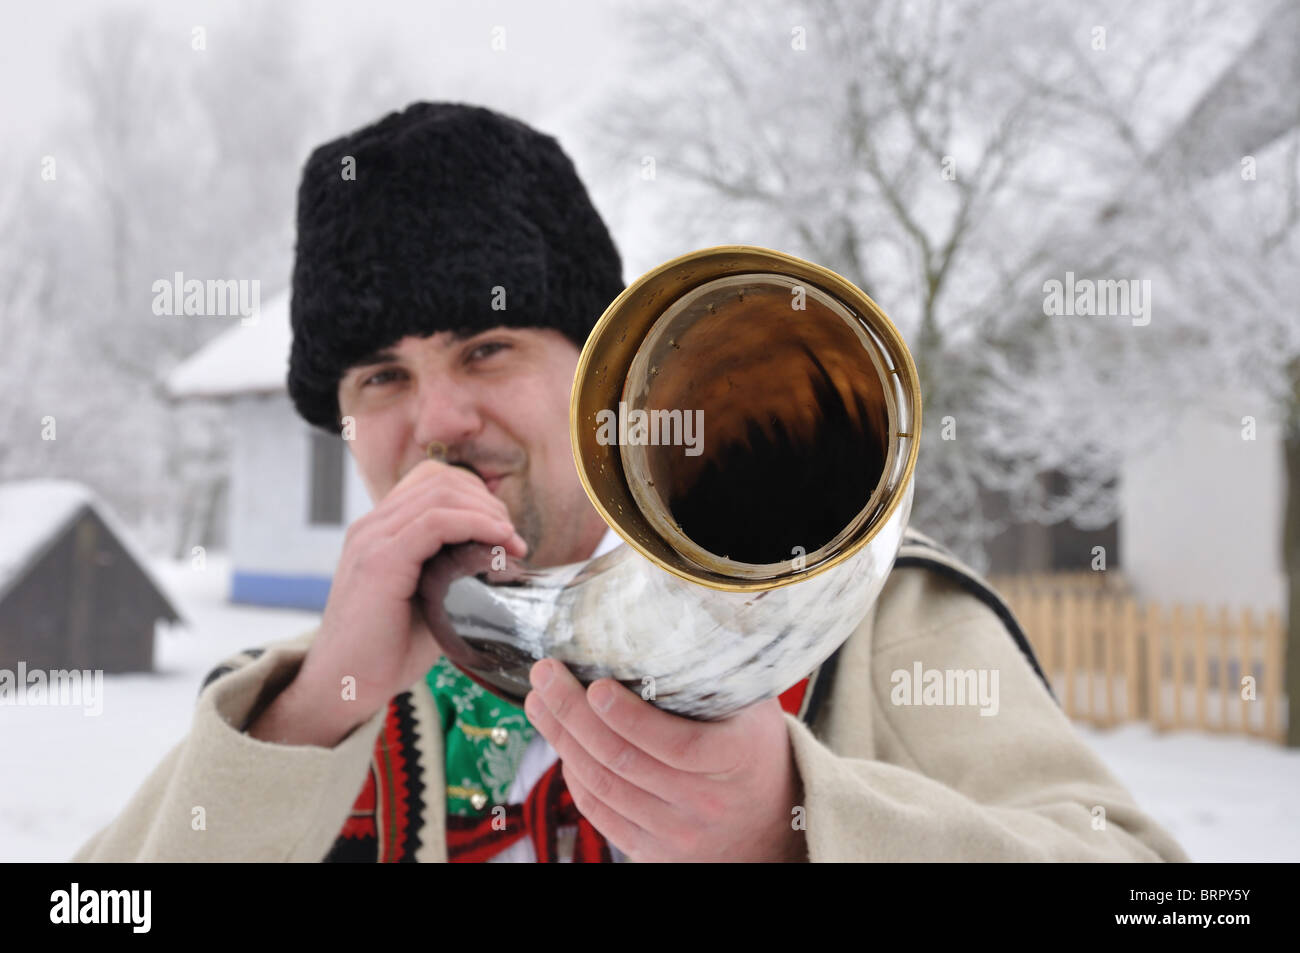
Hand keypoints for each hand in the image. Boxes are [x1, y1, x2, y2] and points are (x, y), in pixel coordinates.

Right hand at [251, 459, 527, 745]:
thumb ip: (455, 573)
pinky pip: (435, 522)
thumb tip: (503, 561)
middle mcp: (372, 526)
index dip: (476, 497)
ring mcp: (371, 539)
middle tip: (514, 540)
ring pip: (441, 493)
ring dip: (488, 513)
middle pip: (442, 480)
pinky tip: (500, 543)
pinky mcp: (379, 560)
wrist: (343, 686)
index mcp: (380, 530)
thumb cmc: (388, 650)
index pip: (433, 481)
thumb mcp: (430, 601)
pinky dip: (476, 525)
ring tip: (512, 543)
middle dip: (488, 503)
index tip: (505, 532)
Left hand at [524, 659, 807, 861]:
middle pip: (624, 761)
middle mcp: (705, 803)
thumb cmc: (756, 751)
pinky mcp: (651, 851)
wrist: (774, 829)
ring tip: (540, 701)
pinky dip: (574, 775)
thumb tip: (676, 609)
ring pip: (603, 786)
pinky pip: (599, 812)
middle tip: (545, 675)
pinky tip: (563, 742)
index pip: (675, 744)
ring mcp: (676, 833)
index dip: (628, 717)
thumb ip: (720, 671)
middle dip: (574, 714)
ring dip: (563, 740)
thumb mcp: (756, 709)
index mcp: (735, 760)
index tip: (596, 685)